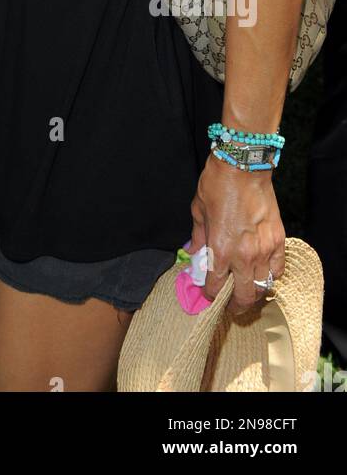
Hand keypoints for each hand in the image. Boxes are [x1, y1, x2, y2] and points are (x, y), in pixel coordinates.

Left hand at [189, 154, 285, 316]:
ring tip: (248, 293)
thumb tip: (195, 252)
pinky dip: (272, 276)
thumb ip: (198, 236)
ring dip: (254, 294)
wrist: (244, 166)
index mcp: (221, 249)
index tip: (207, 294)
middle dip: (236, 306)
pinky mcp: (279, 241)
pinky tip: (264, 274)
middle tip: (231, 307)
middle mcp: (244, 255)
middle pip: (244, 295)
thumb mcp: (198, 210)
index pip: (216, 285)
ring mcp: (264, 249)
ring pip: (263, 286)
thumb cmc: (217, 184)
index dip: (210, 294)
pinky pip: (278, 269)